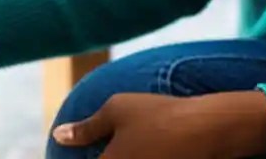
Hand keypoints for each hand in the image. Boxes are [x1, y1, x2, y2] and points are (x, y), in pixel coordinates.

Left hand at [52, 92, 265, 158]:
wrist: (207, 129)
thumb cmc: (158, 114)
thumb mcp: (116, 111)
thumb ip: (85, 128)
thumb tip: (58, 136)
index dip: (82, 157)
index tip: (87, 152)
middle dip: (102, 157)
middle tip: (104, 149)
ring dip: (116, 158)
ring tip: (121, 149)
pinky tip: (137, 152)